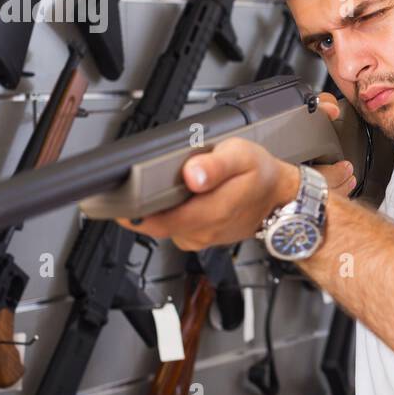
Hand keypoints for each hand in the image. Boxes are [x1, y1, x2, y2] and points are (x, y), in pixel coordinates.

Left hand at [117, 92, 356, 250]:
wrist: (282, 200)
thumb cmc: (262, 175)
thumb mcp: (242, 156)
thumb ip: (215, 165)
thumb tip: (192, 175)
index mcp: (207, 213)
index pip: (153, 219)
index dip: (128, 208)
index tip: (111, 195)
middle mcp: (199, 232)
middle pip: (152, 221)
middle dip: (141, 201)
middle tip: (136, 179)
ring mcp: (197, 237)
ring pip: (161, 223)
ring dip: (156, 205)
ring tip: (162, 182)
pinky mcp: (198, 237)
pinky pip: (172, 225)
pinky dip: (169, 209)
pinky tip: (178, 194)